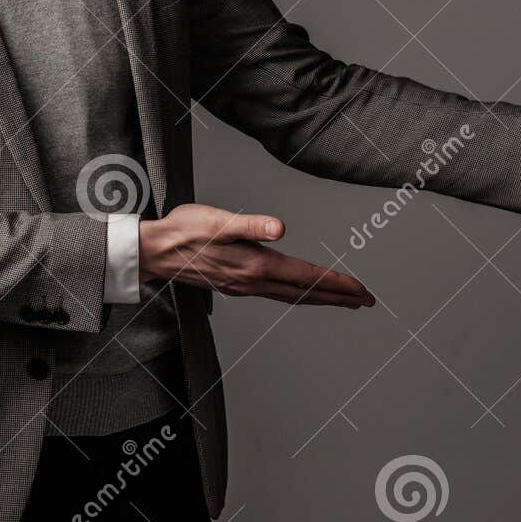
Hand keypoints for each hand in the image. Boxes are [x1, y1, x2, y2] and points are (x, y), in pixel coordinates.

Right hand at [139, 203, 376, 307]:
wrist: (154, 251)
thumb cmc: (184, 230)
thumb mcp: (218, 220)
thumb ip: (252, 224)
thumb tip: (280, 228)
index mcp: (256, 265)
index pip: (306, 277)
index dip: (337, 284)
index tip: (362, 290)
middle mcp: (253, 281)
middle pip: (305, 293)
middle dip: (339, 297)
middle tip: (366, 301)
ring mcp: (245, 286)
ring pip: (292, 297)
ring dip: (321, 299)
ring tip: (344, 300)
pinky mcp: (236, 284)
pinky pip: (277, 295)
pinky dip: (298, 296)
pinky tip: (300, 293)